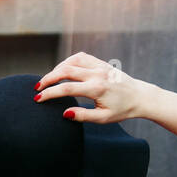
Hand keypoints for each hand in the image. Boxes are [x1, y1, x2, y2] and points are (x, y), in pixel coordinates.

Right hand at [36, 52, 154, 123]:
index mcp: (97, 89)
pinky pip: (80, 57)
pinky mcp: (101, 63)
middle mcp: (97, 74)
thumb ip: (83, 116)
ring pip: (72, 61)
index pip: (66, 89)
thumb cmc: (122, 110)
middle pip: (65, 71)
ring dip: (57, 69)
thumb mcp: (103, 118)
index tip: (38, 98)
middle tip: (37, 88)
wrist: (140, 97)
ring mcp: (99, 66)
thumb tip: (65, 113)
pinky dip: (68, 62)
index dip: (49, 93)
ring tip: (48, 80)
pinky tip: (62, 70)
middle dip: (48, 79)